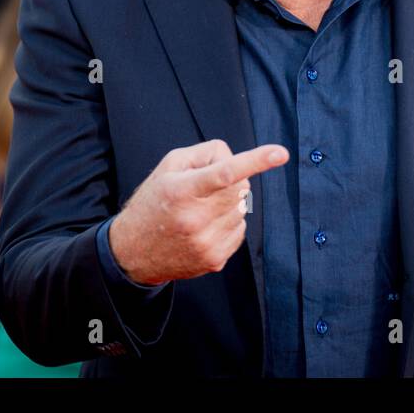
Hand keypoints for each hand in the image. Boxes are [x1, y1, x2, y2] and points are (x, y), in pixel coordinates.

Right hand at [109, 140, 289, 285]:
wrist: (133, 252)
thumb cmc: (153, 202)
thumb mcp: (168, 167)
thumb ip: (204, 154)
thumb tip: (236, 159)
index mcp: (181, 191)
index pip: (224, 173)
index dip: (255, 160)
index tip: (280, 153)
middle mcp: (195, 219)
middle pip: (240, 188)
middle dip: (232, 180)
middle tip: (206, 185)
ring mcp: (207, 243)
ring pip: (243, 208)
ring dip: (230, 202)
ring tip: (200, 209)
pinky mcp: (215, 259)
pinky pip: (240, 228)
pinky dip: (229, 221)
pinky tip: (205, 225)